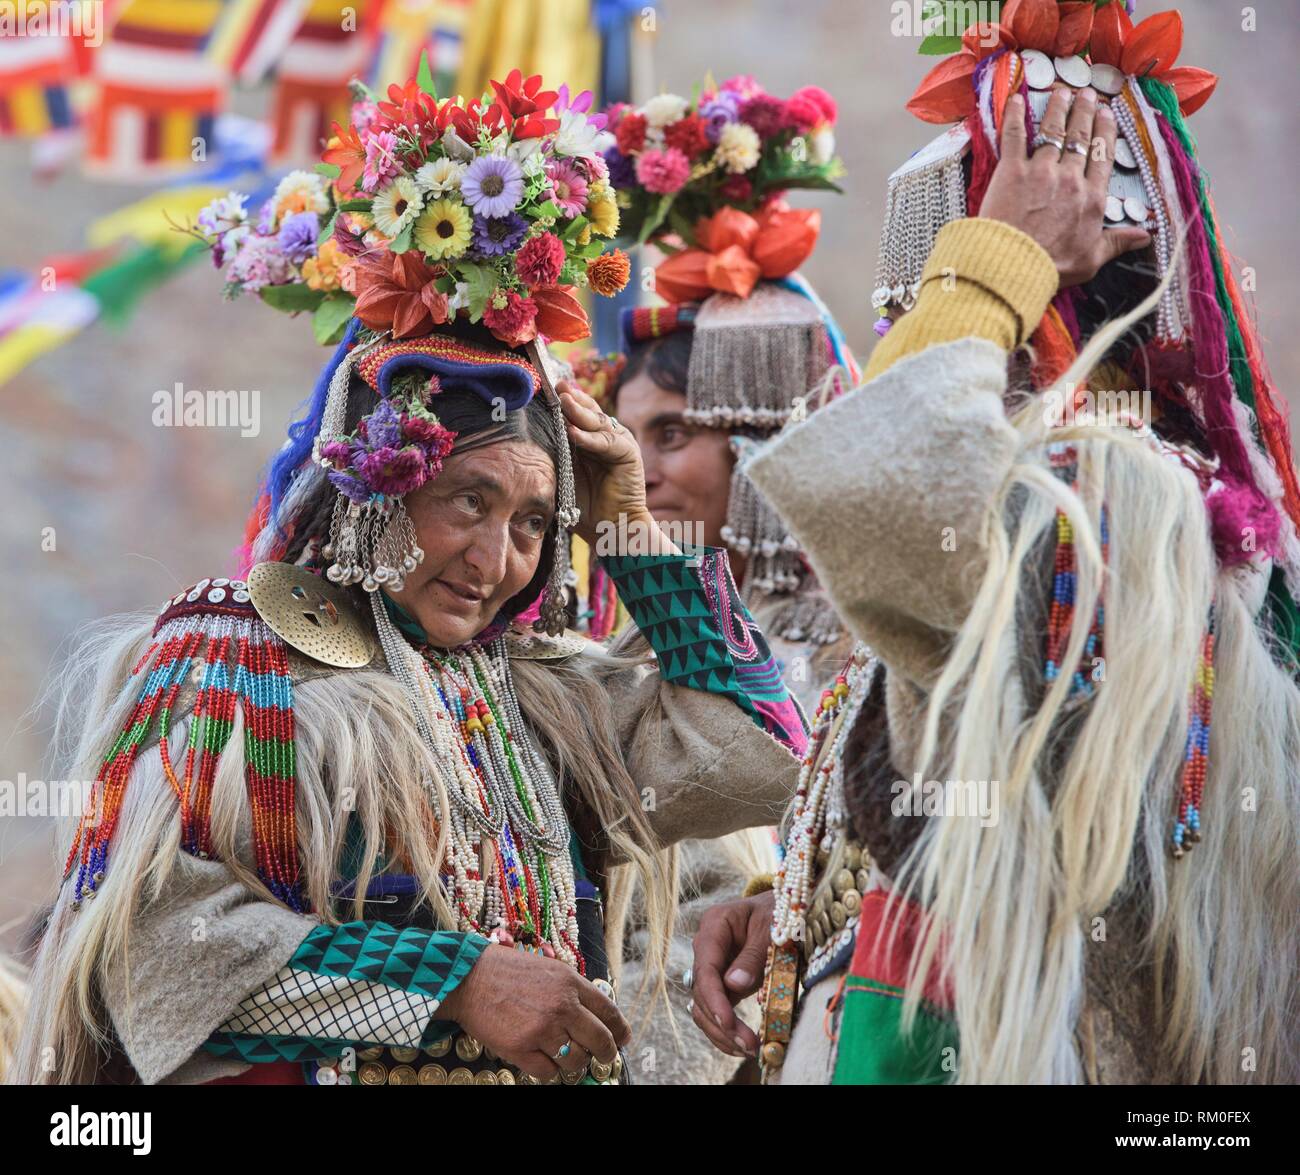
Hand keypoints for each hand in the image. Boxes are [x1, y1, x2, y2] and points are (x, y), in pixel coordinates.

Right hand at [437, 943, 630, 1081]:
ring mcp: (542, 1029)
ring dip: (573, 1062)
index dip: (620, 1030)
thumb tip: (596, 1016)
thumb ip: (573, 991)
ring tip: (562, 1053)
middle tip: (603, 1057)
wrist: (470, 978)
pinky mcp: (522, 1049)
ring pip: (575, 1061)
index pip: (609, 1012)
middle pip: (601, 1041)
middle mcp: (562, 1006)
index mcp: (571, 983)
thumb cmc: (508, 971)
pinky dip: (547, 1069)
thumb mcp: (549, 969)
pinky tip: (540, 1057)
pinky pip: (548, 1072)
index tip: (623, 1039)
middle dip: (606, 1053)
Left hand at [557, 380, 675, 553]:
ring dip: (578, 412)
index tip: (541, 388)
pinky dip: (589, 438)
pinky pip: (606, 442)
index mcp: (588, 439)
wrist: (609, 528)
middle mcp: (605, 436)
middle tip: (553, 385)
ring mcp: (619, 442)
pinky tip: (572, 432)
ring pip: (596, 422)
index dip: (560, 401)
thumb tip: (528, 432)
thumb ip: (554, 451)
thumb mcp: (561, 472)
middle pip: (586, 411)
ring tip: (562, 401)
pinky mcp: (629, 453)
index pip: (574, 413)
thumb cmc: (583, 506)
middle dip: (570, 398)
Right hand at [689, 890, 774, 1057]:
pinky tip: (742, 1045)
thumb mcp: (772, 927)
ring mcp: (713, 965)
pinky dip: (726, 1029)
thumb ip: (753, 955)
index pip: (706, 967)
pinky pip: (717, 1009)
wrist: (785, 907)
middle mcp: (708, 946)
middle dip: (721, 1023)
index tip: (729, 1022)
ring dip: (722, 1032)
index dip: (714, 999)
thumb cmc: (780, 911)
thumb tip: (734, 986)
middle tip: (748, 1046)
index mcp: (715, 924)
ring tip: (749, 1050)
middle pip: (701, 991)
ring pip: (704, 1006)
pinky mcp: (723, 981)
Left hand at [980, 86, 1150, 286]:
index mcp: (1092, 198)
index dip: (1105, 132)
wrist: (1016, 267)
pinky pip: (1015, 135)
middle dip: (1084, 112)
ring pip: (1052, 130)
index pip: (1102, 156)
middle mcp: (1070, 178)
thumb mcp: (1092, 259)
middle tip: (1086, 95)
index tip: (1107, 115)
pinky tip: (1016, 99)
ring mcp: (1041, 171)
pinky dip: (1015, 115)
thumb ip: (1117, 242)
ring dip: (1058, 107)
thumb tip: (1145, 236)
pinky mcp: (1012, 171)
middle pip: (1081, 137)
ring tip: (1061, 91)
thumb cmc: (1052, 267)